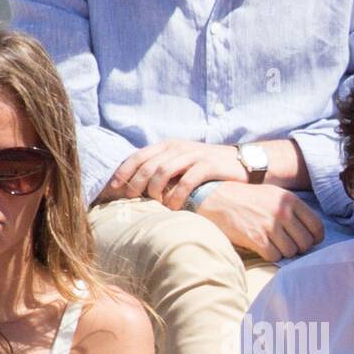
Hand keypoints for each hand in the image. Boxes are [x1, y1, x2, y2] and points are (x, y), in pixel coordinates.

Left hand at [104, 140, 247, 206]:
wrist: (241, 163)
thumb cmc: (208, 168)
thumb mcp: (183, 163)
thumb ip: (163, 169)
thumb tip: (136, 188)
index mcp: (167, 146)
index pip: (137, 156)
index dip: (122, 172)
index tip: (112, 189)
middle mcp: (177, 147)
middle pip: (147, 166)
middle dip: (135, 185)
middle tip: (132, 202)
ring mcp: (193, 155)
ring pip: (163, 172)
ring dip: (155, 191)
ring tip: (155, 206)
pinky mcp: (207, 165)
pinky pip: (186, 181)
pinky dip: (176, 196)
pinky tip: (173, 207)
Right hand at [196, 182, 322, 261]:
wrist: (217, 198)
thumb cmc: (247, 198)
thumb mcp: (274, 194)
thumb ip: (292, 209)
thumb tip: (310, 232)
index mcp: (290, 200)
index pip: (316, 227)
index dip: (314, 239)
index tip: (307, 241)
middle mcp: (282, 212)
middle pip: (305, 243)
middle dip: (298, 247)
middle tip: (286, 244)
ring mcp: (270, 225)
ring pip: (291, 252)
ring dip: (283, 252)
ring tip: (273, 244)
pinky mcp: (256, 238)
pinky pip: (274, 256)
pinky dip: (270, 256)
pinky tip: (262, 247)